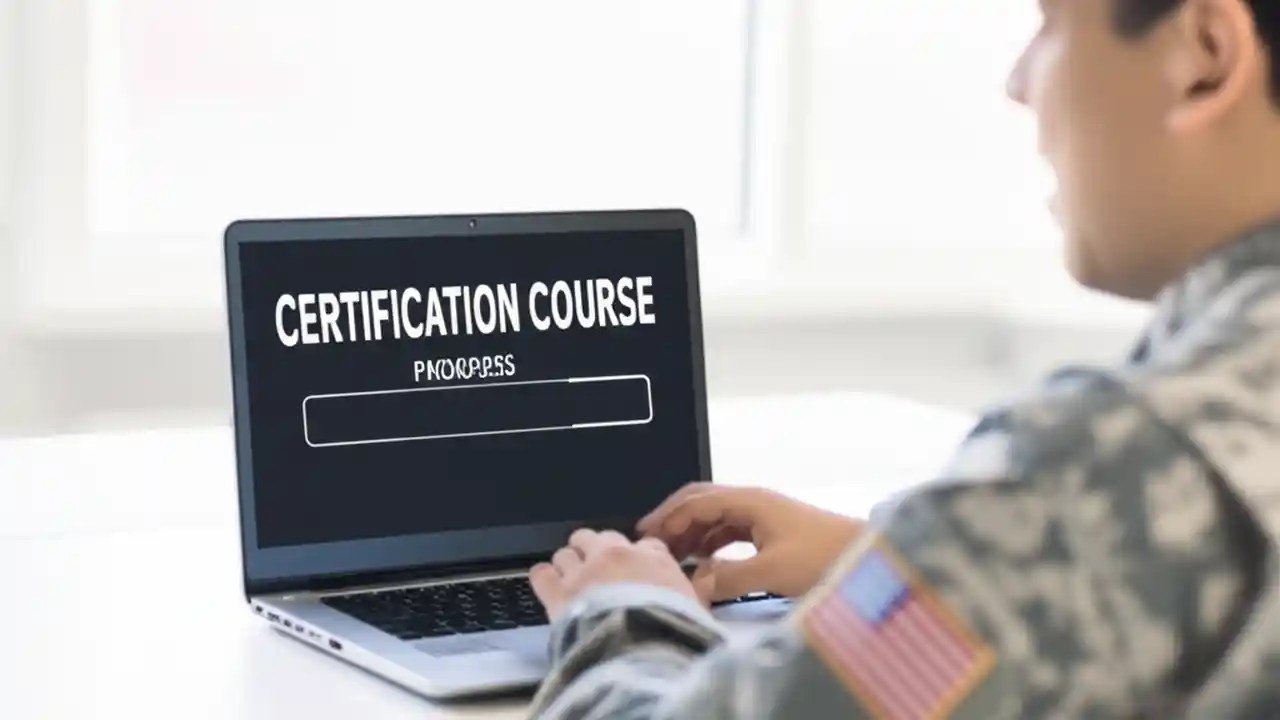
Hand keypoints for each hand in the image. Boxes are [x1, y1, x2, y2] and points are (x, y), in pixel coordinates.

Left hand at [528, 528, 704, 620]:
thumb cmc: (674, 636)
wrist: (643, 654)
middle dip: (596, 553)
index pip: (643, 544)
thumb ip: (690, 596)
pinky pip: (541, 572)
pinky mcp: (558, 591)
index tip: (635, 570)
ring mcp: (585, 570)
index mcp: (654, 558)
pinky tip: (547, 588)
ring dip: (569, 566)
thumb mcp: (696, 612)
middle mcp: (616, 555)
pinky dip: (544, 579)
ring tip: (571, 584)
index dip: (636, 557)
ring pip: (567, 552)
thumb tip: (694, 598)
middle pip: (598, 538)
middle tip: (597, 573)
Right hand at [637, 483, 862, 601]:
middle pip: (702, 502)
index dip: (667, 517)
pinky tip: (705, 561)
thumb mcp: (771, 571)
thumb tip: (692, 585)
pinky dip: (712, 543)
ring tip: (673, 556)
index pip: (695, 501)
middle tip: (651, 542)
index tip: (645, 536)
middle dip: (674, 520)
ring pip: (716, 518)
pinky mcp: (774, 532)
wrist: (869, 559)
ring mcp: (765, 515)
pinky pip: (731, 531)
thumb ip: (727, 578)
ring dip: (693, 534)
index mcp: (750, 501)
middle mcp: (754, 502)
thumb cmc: (826, 557)